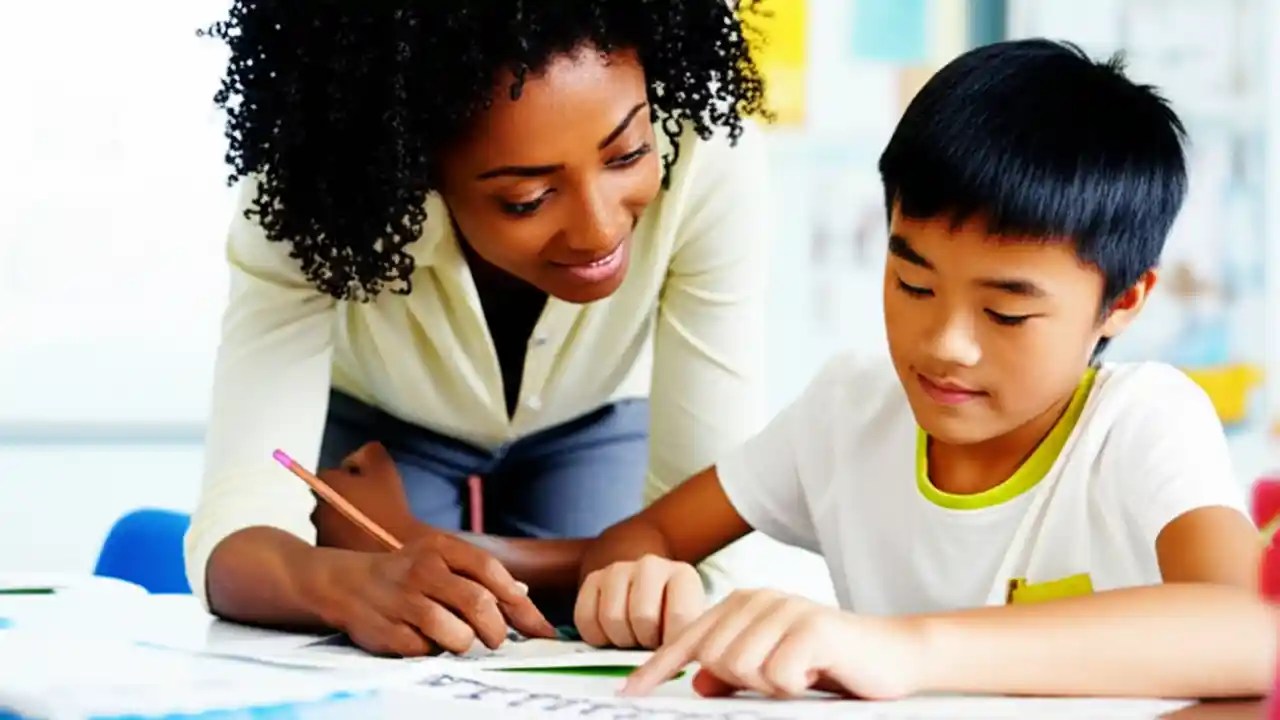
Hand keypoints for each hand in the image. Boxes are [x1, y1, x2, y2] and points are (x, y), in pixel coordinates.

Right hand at [307, 531, 556, 656]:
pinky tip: (423, 638)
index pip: (491, 573)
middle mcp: (423, 570)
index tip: (541, 629)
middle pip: (479, 605)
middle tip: (495, 638)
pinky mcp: (388, 631)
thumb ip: (479, 576)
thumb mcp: (440, 560)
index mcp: (441, 548)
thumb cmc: (406, 573)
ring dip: (466, 643)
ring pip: (457, 635)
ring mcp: (404, 601)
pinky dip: (434, 651)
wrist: (344, 582)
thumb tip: (522, 597)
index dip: (520, 604)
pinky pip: (428, 651)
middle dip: (497, 631)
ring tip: (458, 638)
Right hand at [574, 555, 704, 648]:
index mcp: (683, 576)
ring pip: (612, 617)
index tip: (669, 655)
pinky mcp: (593, 579)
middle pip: (642, 616)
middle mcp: (651, 566)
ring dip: (620, 640)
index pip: (679, 616)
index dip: (672, 645)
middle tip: (648, 644)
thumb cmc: (673, 621)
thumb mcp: (687, 631)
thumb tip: (664, 666)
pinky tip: (610, 634)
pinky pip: (585, 617)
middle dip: (644, 642)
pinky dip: (596, 636)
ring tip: (631, 638)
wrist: (652, 602)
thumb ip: (680, 644)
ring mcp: (619, 569)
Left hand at [621, 589, 924, 699]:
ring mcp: (785, 609)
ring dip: (772, 683)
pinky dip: (795, 684)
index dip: (657, 668)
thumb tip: (697, 682)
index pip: (689, 638)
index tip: (630, 693)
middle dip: (741, 680)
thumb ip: (734, 672)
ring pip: (741, 668)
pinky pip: (777, 675)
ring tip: (801, 671)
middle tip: (783, 674)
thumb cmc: (831, 662)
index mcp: (744, 604)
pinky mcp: (811, 628)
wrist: (894, 654)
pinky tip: (817, 672)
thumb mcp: (774, 667)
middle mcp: (760, 599)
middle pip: (713, 657)